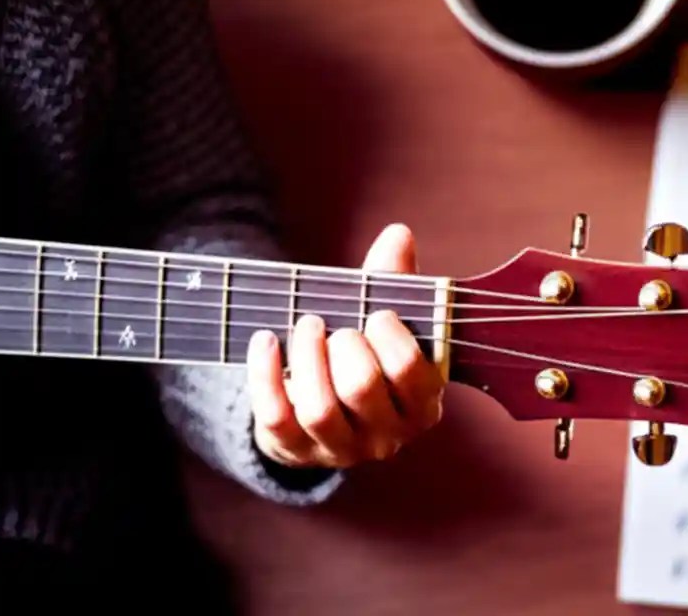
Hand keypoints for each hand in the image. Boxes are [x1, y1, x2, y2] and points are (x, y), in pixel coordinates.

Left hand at [247, 223, 444, 468]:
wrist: (323, 413)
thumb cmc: (365, 357)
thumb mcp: (383, 326)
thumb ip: (392, 282)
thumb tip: (398, 235)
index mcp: (421, 405)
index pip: (411, 371)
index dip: (389, 335)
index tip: (376, 314)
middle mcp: (388, 436)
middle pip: (361, 387)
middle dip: (343, 344)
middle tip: (335, 325)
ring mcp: (342, 450)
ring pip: (319, 408)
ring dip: (306, 356)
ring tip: (305, 325)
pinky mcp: (297, 452)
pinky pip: (276, 417)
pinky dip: (266, 374)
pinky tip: (265, 340)